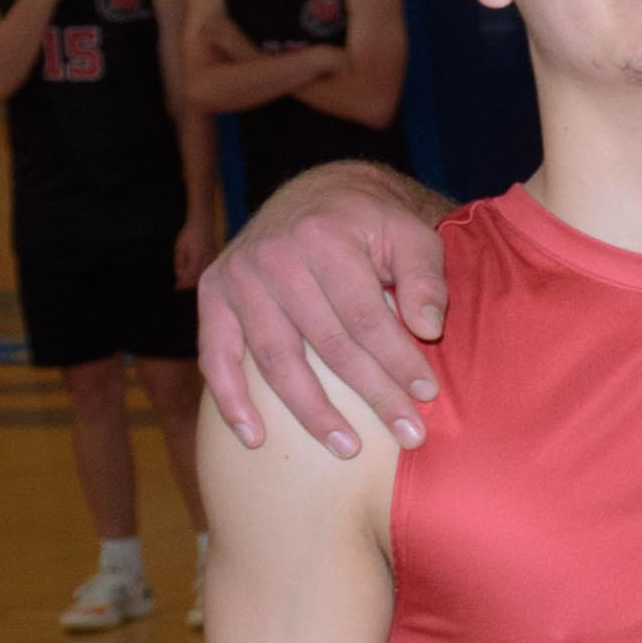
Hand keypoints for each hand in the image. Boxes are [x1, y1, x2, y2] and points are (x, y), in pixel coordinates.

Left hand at [172, 218, 219, 288]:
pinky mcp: (215, 259)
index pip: (189, 277)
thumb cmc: (188, 235)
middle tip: (181, 285)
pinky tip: (197, 275)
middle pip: (198, 279)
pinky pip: (208, 271)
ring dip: (195, 281)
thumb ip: (179, 264)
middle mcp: (206, 262)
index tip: (176, 288)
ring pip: (204, 276)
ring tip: (188, 281)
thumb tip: (179, 277)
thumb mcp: (179, 249)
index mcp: (196, 259)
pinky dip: (202, 275)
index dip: (182, 284)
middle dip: (188, 284)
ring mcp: (212, 261)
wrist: (203, 224)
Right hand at [202, 173, 457, 449]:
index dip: (398, 360)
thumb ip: (425, 278)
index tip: (427, 394)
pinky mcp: (214, 294)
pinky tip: (254, 437)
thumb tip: (428, 329)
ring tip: (347, 447)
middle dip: (372, 395)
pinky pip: (216, 355)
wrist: (316, 195)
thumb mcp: (410, 234)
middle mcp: (274, 257)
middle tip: (409, 435)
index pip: (365, 316)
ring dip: (311, 411)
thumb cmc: (371, 225)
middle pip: (327, 344)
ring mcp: (238, 278)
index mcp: (324, 238)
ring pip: (276, 359)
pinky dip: (230, 400)